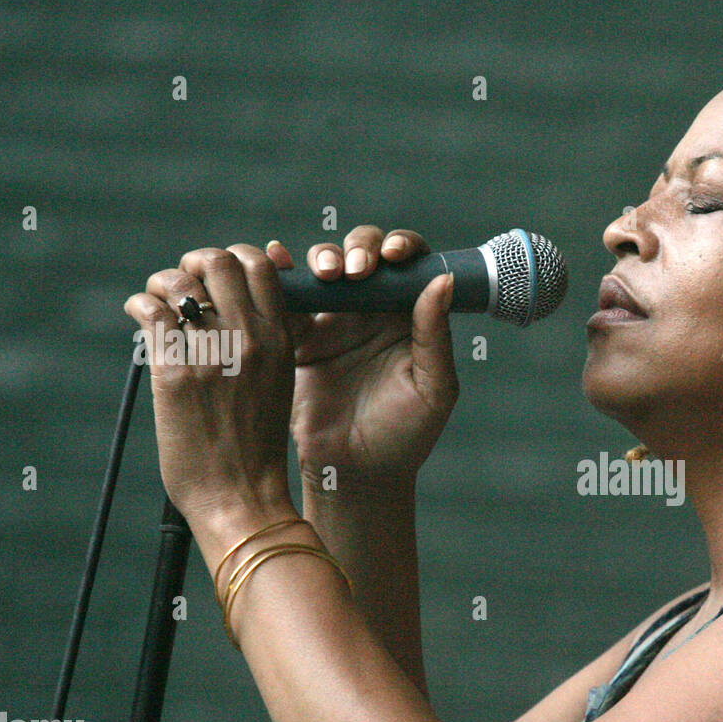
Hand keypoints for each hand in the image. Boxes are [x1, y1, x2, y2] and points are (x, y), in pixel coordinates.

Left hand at [124, 245, 297, 530]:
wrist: (242, 496)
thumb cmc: (257, 449)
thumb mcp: (277, 385)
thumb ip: (262, 345)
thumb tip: (229, 312)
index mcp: (280, 340)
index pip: (261, 266)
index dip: (234, 259)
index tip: (219, 280)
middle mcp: (249, 338)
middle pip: (218, 260)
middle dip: (194, 264)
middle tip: (183, 286)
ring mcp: (212, 352)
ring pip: (179, 280)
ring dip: (161, 283)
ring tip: (156, 301)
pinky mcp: (175, 371)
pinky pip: (149, 311)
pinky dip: (139, 305)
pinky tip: (139, 316)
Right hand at [266, 226, 457, 499]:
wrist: (357, 473)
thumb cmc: (406, 435)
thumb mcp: (433, 387)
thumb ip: (435, 335)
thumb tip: (444, 280)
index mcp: (410, 316)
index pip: (409, 265)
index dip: (401, 248)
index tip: (395, 257)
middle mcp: (374, 310)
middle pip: (363, 254)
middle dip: (359, 249)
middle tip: (356, 272)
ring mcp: (335, 320)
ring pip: (325, 268)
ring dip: (324, 258)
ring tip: (327, 275)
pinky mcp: (300, 337)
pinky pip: (289, 299)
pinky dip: (281, 274)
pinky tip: (278, 261)